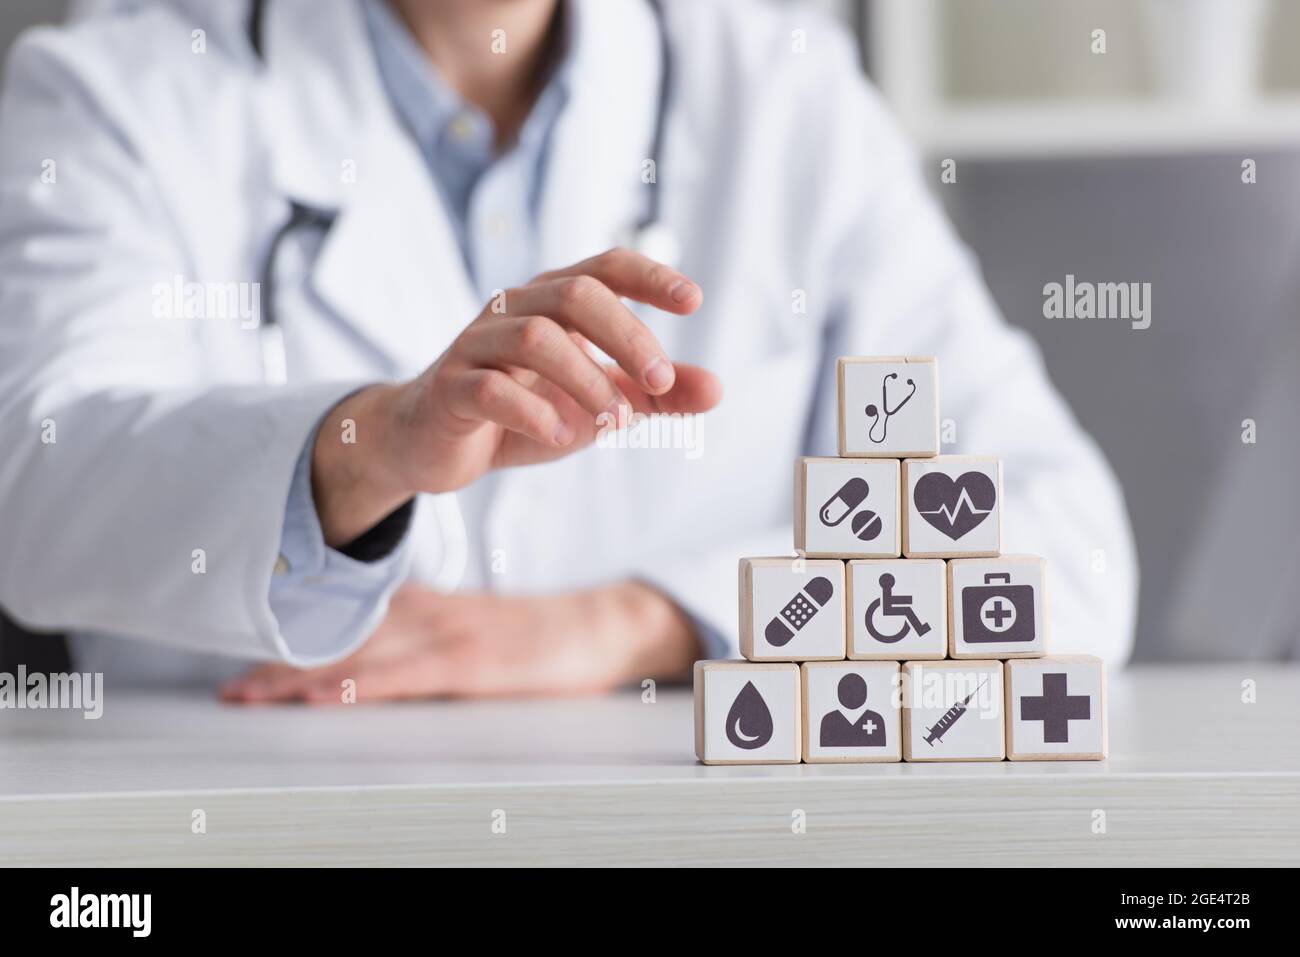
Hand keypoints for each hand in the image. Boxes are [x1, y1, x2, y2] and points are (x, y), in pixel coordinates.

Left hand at [219, 581, 699, 703]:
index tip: (254, 661)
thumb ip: (432, 628)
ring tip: (255, 695)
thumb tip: (384, 644)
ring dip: (305, 676)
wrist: (601, 625)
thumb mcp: (479, 622)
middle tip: (234, 689)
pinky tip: (326, 694)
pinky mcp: (474, 664)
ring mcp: (451, 637)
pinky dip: (361, 684)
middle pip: (344, 641)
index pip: (351, 624)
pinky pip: (406, 675)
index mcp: (432, 606)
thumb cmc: (544, 633)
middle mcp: (432, 615)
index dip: (300, 642)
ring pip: (363, 657)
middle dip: (285, 665)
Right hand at [311, 248, 721, 543]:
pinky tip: (562, 437)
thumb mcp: (600, 403)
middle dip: (627, 337)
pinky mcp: (450, 388)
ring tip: (614, 422)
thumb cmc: (523, 410)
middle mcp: (514, 310)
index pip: (604, 267)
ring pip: (535, 338)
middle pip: (576, 294)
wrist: (434, 444)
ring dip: (587, 381)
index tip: (693, 301)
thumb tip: (716, 389)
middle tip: (660, 383)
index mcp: (553, 303)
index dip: (649, 277)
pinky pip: (490, 389)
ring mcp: (476, 346)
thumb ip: (655, 396)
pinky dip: (534, 414)